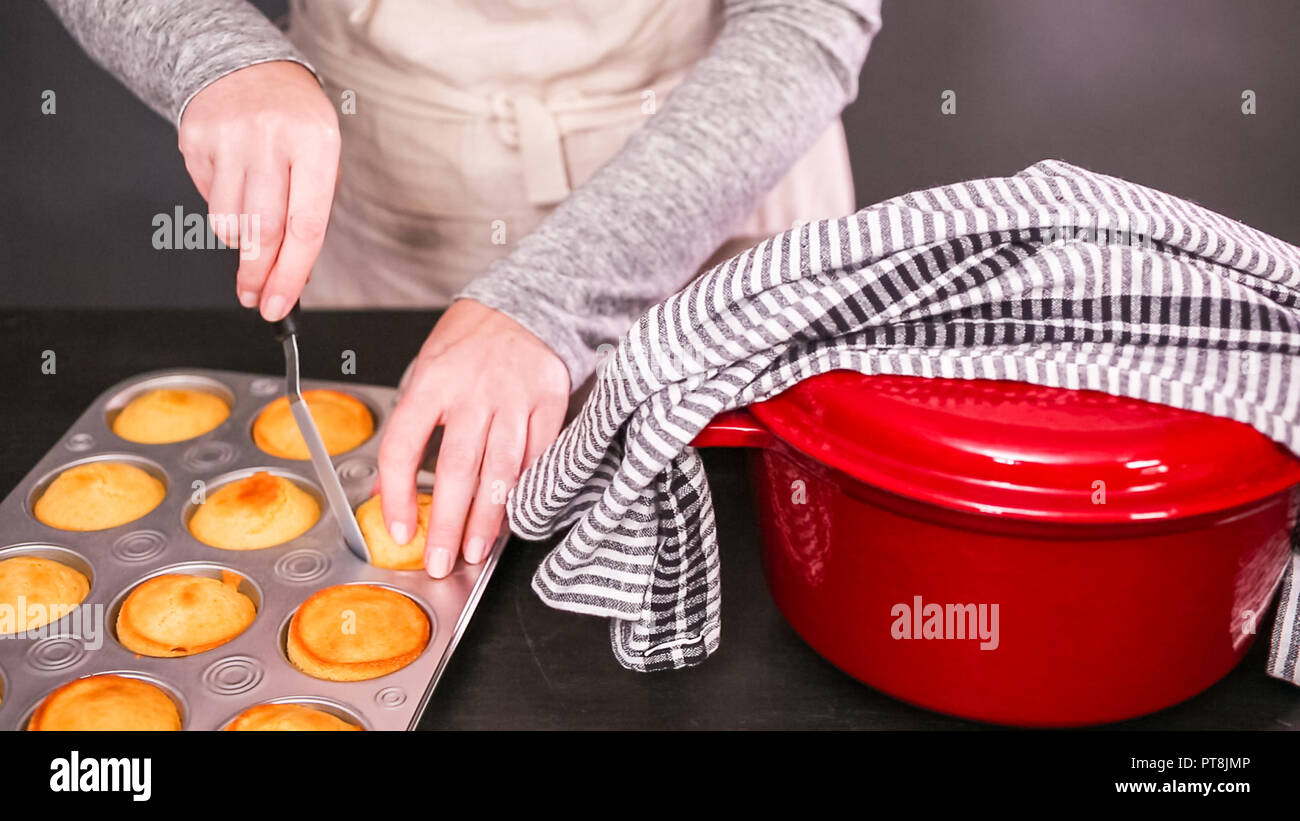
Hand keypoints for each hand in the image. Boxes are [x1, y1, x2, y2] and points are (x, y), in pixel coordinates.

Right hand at [177, 61, 339, 320]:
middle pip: (263, 230)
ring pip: (230, 222)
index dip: (291, 275)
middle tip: (256, 298)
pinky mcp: (196, 140)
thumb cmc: (293, 118)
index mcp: (315, 142)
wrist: (245, 65)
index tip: (278, 304)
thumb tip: (296, 273)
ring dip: (241, 244)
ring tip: (253, 229)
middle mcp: (272, 138)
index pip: (305, 227)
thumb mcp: (321, 155)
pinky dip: (224, 212)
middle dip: (258, 276)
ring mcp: (230, 137)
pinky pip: (209, 200)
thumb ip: (312, 212)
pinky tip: (236, 191)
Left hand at [377, 299, 570, 577]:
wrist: (522, 306)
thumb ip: (411, 429)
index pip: (404, 446)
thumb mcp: (424, 372)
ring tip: (478, 551)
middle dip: (449, 524)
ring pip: (500, 471)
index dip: (397, 493)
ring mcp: (514, 397)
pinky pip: (537, 456)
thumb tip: (389, 491)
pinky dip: (525, 489)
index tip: (399, 528)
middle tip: (441, 560)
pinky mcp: (549, 402)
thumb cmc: (467, 343)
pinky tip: (514, 515)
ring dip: (488, 519)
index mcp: (431, 382)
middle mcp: (473, 391)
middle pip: (456, 469)